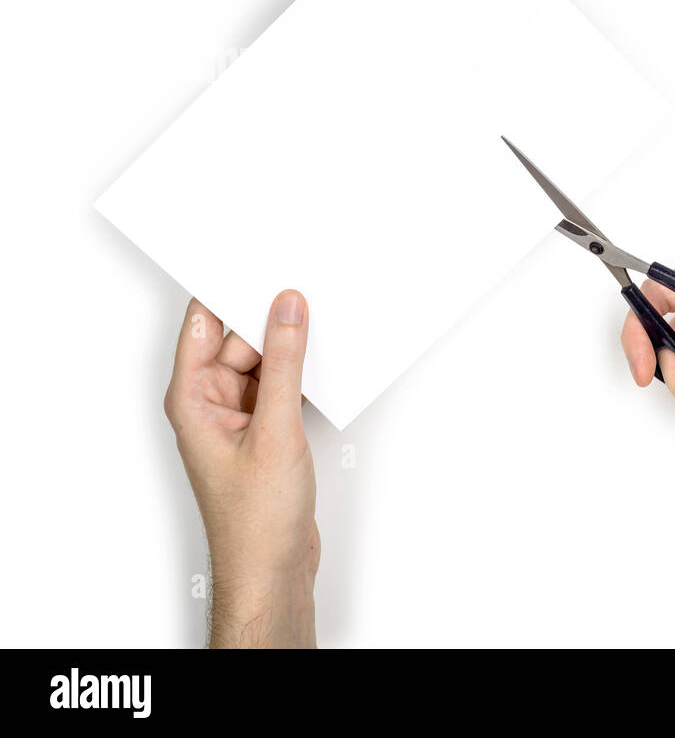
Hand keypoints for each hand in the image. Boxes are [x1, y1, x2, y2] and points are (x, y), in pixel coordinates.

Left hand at [164, 290, 317, 646]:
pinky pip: (281, 385)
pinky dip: (301, 376)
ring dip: (291, 351)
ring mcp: (239, 417)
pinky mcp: (264, 431)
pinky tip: (324, 369)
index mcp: (192, 397)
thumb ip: (285, 363)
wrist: (272, 569)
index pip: (203, 323)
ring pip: (265, 361)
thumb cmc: (254, 519)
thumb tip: (287, 308)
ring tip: (323, 331)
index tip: (259, 262)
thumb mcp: (276, 429)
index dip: (227, 289)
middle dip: (271, 318)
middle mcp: (210, 403)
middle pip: (240, 338)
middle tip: (308, 294)